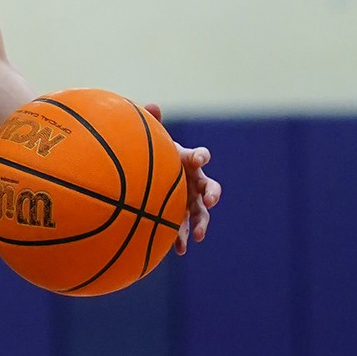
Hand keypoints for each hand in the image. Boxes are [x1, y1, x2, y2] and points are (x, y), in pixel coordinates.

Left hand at [146, 103, 221, 254]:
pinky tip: (179, 250)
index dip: (200, 156)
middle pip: (209, 187)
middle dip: (212, 194)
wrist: (144, 178)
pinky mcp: (180, 217)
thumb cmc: (149, 157)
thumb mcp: (150, 143)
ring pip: (201, 213)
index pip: (198, 156)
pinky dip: (183, 238)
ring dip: (202, 224)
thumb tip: (150, 105)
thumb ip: (152, 125)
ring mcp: (189, 201)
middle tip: (210, 201)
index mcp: (186, 161)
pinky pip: (184, 228)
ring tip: (198, 236)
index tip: (199, 158)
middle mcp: (193, 181)